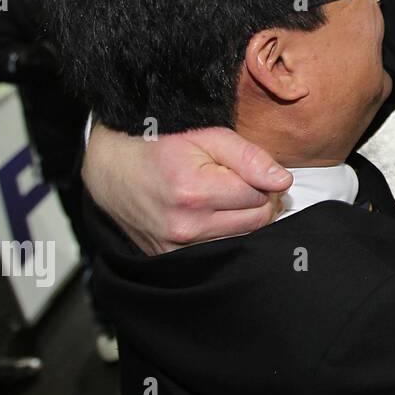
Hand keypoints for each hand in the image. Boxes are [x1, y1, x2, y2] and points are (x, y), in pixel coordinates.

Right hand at [83, 122, 291, 254]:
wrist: (111, 168)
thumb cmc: (160, 145)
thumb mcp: (207, 136)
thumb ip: (249, 157)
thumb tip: (283, 181)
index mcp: (194, 193)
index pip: (259, 196)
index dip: (263, 180)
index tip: (249, 170)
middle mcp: (185, 227)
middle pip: (256, 221)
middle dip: (258, 200)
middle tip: (242, 181)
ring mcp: (176, 247)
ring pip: (241, 237)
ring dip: (243, 218)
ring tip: (224, 195)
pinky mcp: (170, 258)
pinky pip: (219, 249)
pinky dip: (224, 232)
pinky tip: (211, 213)